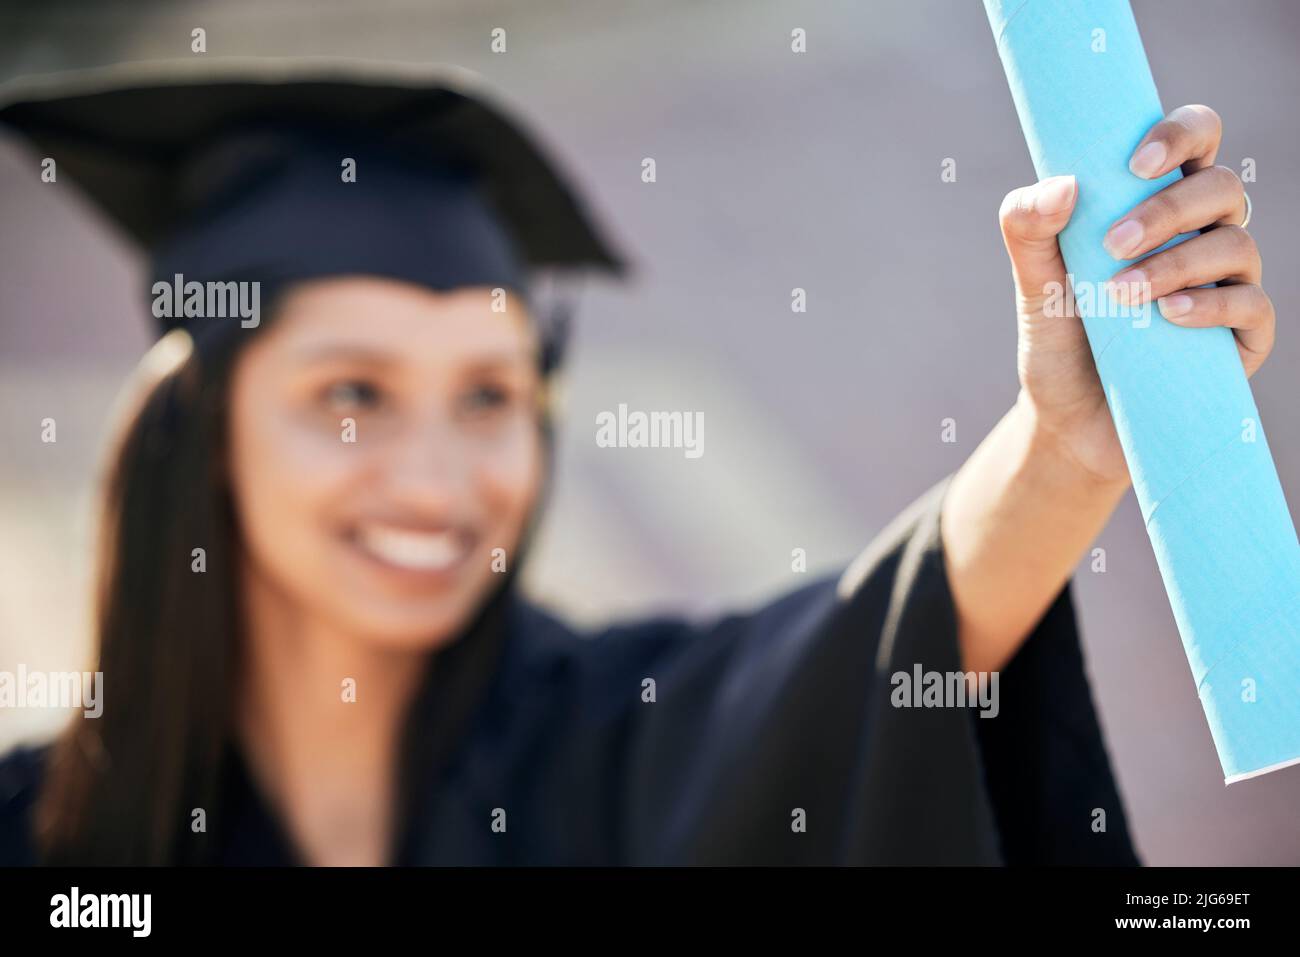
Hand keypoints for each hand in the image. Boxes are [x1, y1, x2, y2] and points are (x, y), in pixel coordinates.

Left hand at [997, 104, 1271, 486]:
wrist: (1069, 419)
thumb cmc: (1060, 338)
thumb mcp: (1032, 282)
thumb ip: (1028, 228)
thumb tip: (1063, 185)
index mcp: (1161, 202)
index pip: (1196, 139)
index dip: (1180, 133)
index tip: (1135, 162)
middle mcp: (1204, 234)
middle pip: (1220, 186)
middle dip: (1167, 209)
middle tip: (1111, 244)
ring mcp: (1229, 284)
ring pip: (1237, 243)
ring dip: (1178, 262)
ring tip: (1121, 294)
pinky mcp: (1241, 338)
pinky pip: (1251, 306)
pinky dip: (1211, 305)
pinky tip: (1170, 315)